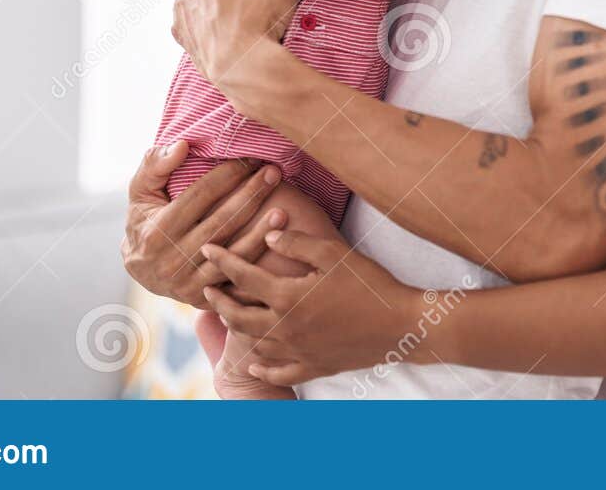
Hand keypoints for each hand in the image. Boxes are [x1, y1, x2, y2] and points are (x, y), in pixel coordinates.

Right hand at [120, 142, 287, 308]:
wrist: (140, 269)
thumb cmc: (144, 220)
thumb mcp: (140, 191)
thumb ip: (156, 165)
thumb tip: (183, 145)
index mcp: (157, 231)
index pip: (200, 197)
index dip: (228, 175)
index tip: (251, 158)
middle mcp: (172, 260)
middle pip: (221, 223)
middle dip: (251, 196)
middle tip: (274, 173)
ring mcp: (188, 283)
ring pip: (233, 256)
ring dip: (261, 232)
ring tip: (283, 210)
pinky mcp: (203, 298)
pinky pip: (236, 283)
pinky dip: (258, 267)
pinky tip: (277, 248)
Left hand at [200, 233, 422, 382]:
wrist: (399, 325)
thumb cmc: (368, 284)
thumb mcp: (334, 253)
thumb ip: (299, 242)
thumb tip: (270, 234)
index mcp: (288, 297)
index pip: (243, 276)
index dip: (222, 260)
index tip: (206, 250)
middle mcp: (285, 328)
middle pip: (238, 315)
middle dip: (218, 300)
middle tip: (206, 288)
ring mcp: (297, 351)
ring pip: (253, 343)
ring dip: (236, 329)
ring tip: (229, 315)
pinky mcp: (313, 366)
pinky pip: (278, 371)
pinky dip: (262, 366)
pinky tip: (254, 360)